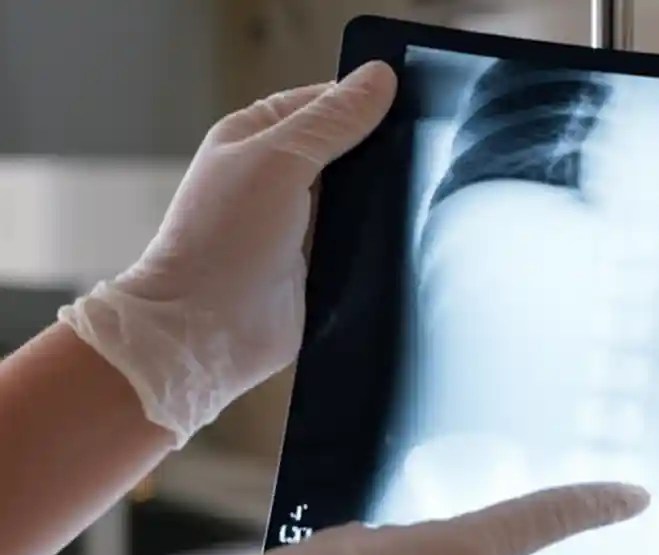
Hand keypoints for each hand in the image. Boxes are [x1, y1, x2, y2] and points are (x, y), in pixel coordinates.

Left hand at [58, 61, 396, 445]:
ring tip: (407, 198)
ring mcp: (299, 224)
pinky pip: (362, 241)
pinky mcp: (320, 264)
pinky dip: (378, 239)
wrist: (207, 332)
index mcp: (255, 137)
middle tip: (414, 154)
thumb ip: (332, 122)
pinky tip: (398, 239)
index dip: (363, 102)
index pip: (323, 102)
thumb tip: (379, 80)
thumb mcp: (280, 161)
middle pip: (346, 149)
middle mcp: (276, 177)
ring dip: (379, 200)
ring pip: (358, 196)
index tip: (405, 104)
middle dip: (377, 152)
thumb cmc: (219, 244)